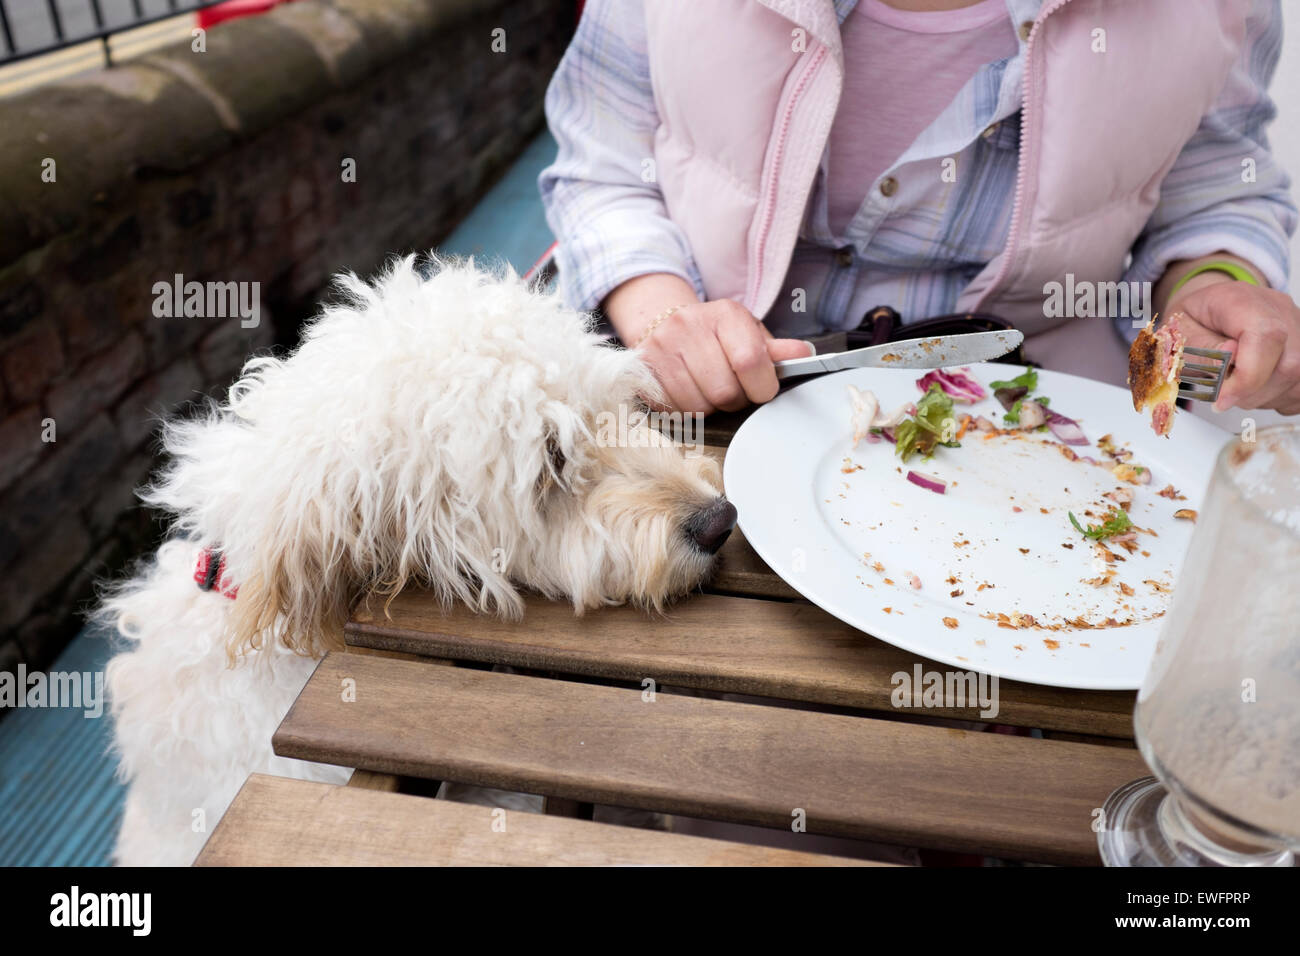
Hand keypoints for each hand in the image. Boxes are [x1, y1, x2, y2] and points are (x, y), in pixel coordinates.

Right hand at [635, 299, 813, 412]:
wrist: (666, 325)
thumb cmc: (717, 337)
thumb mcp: (749, 336)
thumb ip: (776, 351)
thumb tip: (804, 355)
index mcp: (725, 314)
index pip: (750, 361)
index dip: (762, 387)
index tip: (762, 390)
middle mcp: (690, 325)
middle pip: (724, 391)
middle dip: (735, 401)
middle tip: (733, 391)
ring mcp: (662, 346)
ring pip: (698, 406)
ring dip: (709, 408)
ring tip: (708, 390)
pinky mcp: (643, 367)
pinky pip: (673, 409)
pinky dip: (686, 410)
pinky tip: (688, 392)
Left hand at [1167, 280, 1299, 414]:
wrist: (1210, 307)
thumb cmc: (1195, 319)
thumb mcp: (1181, 333)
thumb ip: (1203, 349)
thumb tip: (1227, 363)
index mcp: (1241, 300)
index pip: (1266, 336)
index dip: (1248, 376)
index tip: (1222, 398)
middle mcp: (1279, 309)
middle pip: (1287, 364)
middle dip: (1252, 392)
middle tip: (1223, 395)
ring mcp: (1298, 326)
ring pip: (1297, 377)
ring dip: (1264, 396)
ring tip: (1236, 387)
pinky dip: (1278, 395)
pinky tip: (1256, 388)